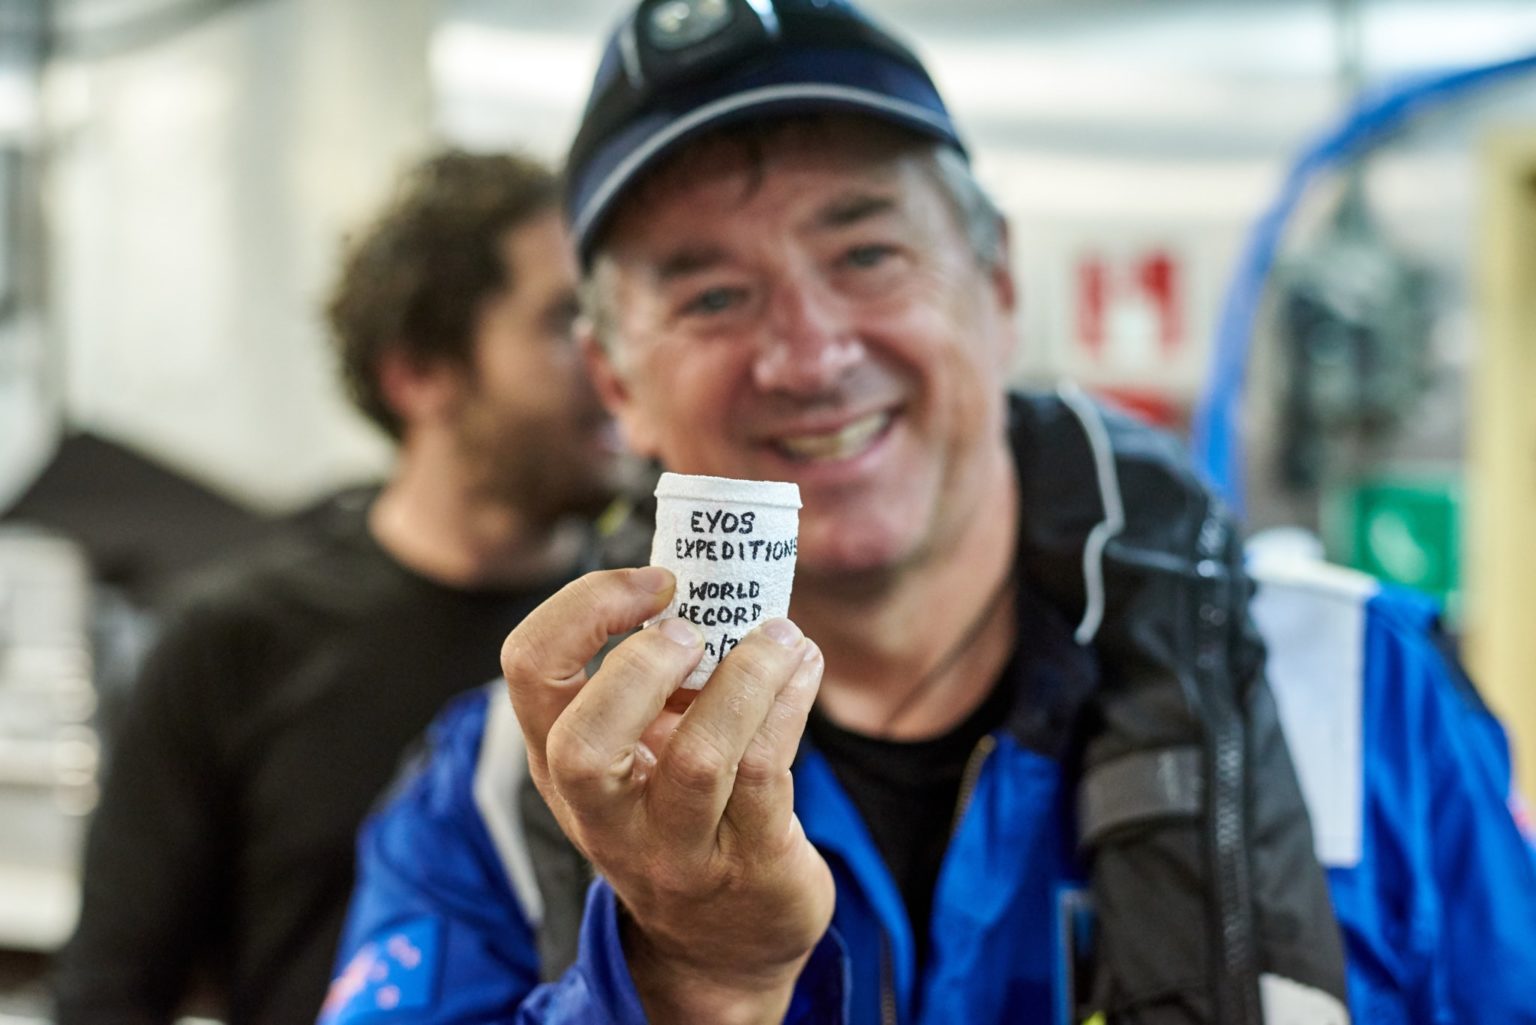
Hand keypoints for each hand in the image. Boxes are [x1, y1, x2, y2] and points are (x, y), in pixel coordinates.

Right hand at [501, 566, 832, 1023]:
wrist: (723, 940)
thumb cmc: (681, 814)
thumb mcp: (641, 751)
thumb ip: (657, 677)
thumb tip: (713, 576)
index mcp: (562, 763)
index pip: (530, 672)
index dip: (584, 608)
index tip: (654, 582)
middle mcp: (604, 814)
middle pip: (583, 741)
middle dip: (642, 666)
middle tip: (694, 631)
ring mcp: (674, 849)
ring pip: (699, 757)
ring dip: (749, 677)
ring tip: (781, 637)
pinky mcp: (746, 864)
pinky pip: (766, 772)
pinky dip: (790, 703)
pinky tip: (801, 670)